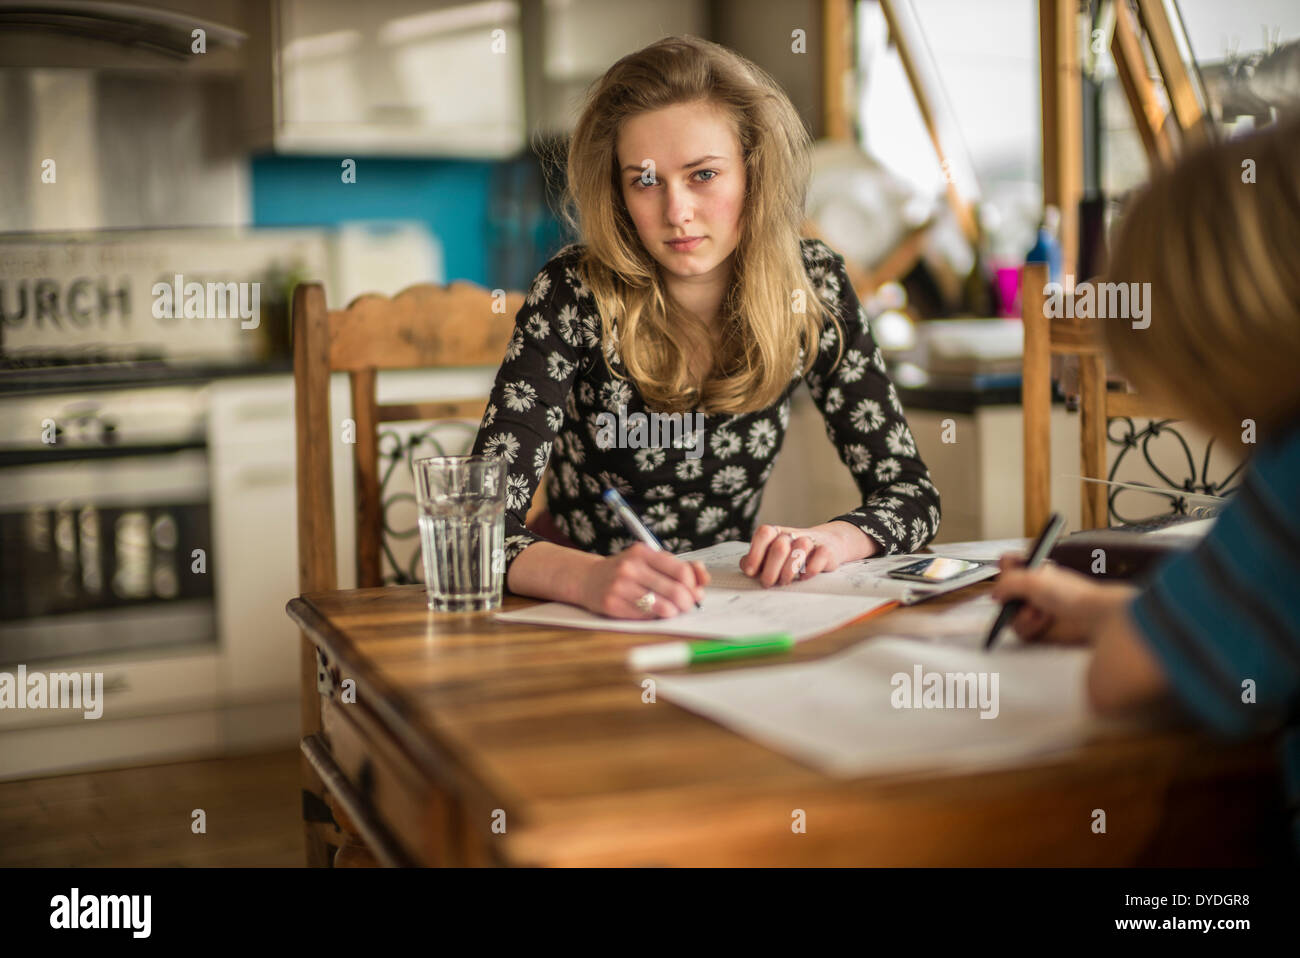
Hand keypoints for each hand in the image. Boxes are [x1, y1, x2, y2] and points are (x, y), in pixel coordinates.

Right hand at [576, 543, 709, 619]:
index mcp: (643, 552)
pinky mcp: (612, 604)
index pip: (681, 570)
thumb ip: (680, 567)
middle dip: (687, 602)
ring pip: (663, 607)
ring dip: (673, 612)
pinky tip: (653, 612)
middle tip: (686, 605)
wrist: (588, 579)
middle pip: (676, 591)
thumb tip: (704, 579)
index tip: (694, 590)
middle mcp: (630, 567)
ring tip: (671, 610)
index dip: (693, 585)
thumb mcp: (650, 561)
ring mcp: (620, 586)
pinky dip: (656, 617)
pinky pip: (646, 617)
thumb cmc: (627, 571)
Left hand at [740, 523, 853, 586]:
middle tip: (768, 583)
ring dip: (790, 569)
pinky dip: (811, 568)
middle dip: (771, 569)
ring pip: (801, 548)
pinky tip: (804, 577)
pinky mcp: (826, 550)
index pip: (764, 534)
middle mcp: (792, 534)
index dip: (755, 553)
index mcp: (776, 533)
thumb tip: (747, 568)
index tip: (751, 572)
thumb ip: (758, 560)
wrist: (827, 544)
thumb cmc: (792, 553)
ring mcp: (811, 540)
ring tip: (785, 581)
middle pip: (780, 546)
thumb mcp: (773, 555)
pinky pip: (821, 555)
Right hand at [990, 554, 1136, 644]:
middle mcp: (1034, 590)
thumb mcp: (1031, 579)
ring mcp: (1036, 609)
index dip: (1005, 569)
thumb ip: (1006, 583)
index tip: (1004, 572)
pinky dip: (1031, 627)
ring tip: (1039, 612)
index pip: (1010, 566)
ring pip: (1011, 615)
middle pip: (1005, 595)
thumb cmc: (1071, 594)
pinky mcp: (1040, 629)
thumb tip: (995, 594)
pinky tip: (1044, 622)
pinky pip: (1022, 631)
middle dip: (1011, 600)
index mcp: (1034, 572)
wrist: (1093, 617)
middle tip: (1020, 599)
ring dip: (1023, 615)